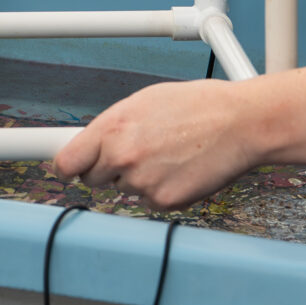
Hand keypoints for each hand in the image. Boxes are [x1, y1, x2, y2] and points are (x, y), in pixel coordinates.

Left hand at [50, 77, 267, 209]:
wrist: (239, 123)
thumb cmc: (196, 106)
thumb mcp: (143, 102)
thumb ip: (113, 126)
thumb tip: (91, 142)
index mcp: (112, 127)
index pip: (67, 162)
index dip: (66, 166)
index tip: (67, 168)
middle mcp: (122, 157)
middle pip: (92, 179)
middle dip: (106, 169)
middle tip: (135, 153)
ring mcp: (142, 182)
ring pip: (124, 189)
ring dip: (138, 177)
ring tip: (169, 153)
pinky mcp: (164, 202)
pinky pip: (150, 200)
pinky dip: (161, 189)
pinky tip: (181, 169)